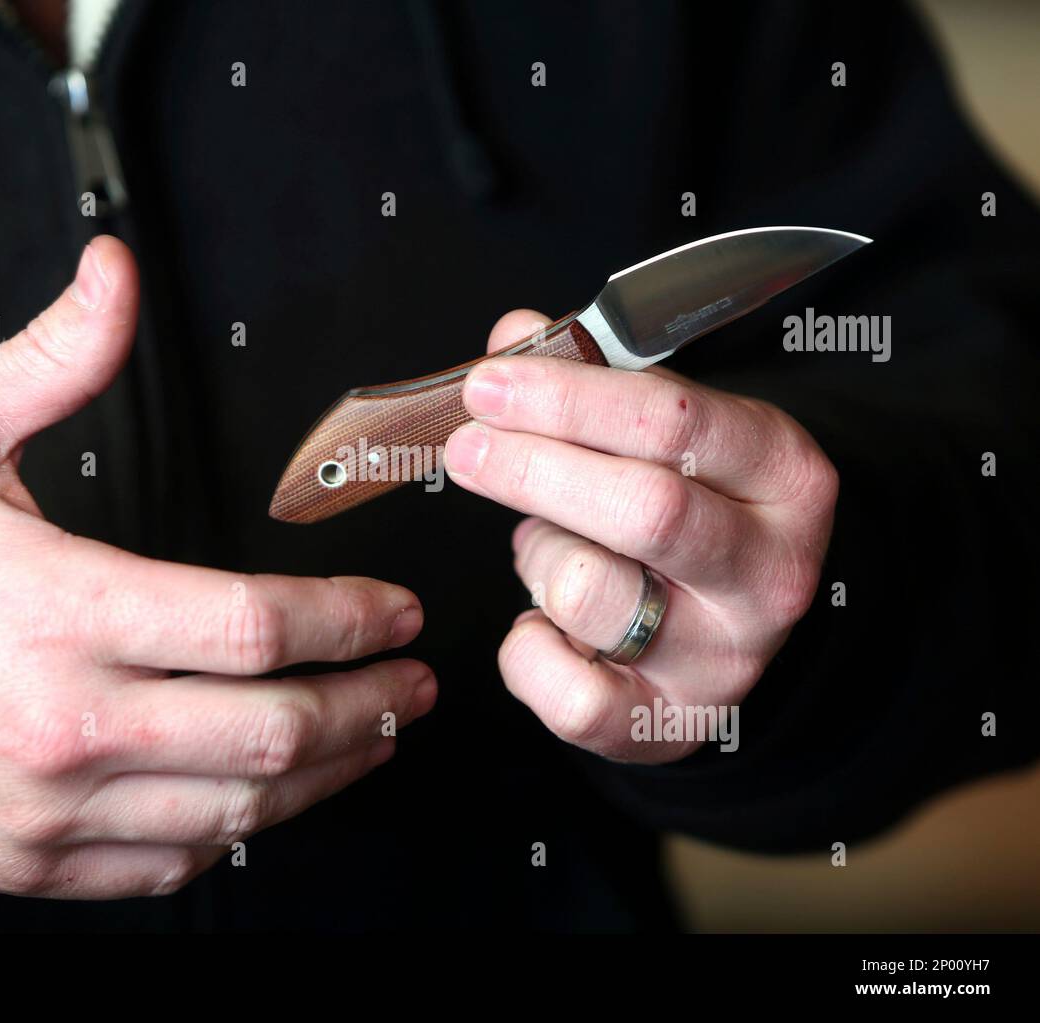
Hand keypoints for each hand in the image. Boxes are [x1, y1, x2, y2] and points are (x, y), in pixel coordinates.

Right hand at [0, 237, 433, 897]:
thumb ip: (53, 359)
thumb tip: (113, 274)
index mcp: (57, 606)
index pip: (251, 626)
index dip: (348, 619)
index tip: (395, 611)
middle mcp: (66, 720)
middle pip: (268, 731)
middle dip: (368, 705)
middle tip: (415, 681)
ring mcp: (50, 805)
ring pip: (234, 812)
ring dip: (327, 773)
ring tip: (375, 736)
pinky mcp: (31, 859)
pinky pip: (166, 866)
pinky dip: (234, 834)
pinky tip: (267, 798)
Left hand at [443, 309, 837, 762]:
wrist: (735, 626)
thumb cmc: (689, 510)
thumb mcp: (668, 436)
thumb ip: (591, 381)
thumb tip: (512, 338)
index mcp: (783, 476)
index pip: (673, 420)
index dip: (566, 397)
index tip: (488, 383)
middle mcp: (769, 571)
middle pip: (642, 508)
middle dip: (533, 469)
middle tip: (463, 448)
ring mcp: (725, 657)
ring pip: (590, 593)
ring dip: (537, 556)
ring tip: (544, 547)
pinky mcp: (672, 723)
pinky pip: (569, 694)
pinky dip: (527, 652)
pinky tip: (538, 626)